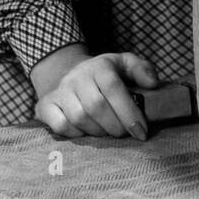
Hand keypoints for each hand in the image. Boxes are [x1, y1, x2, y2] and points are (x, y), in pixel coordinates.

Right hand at [33, 47, 158, 139]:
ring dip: (98, 131)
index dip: (129, 112)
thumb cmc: (106, 74)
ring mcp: (59, 91)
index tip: (141, 131)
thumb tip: (152, 83)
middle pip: (96, 106)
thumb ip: (142, 69)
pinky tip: (87, 132)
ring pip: (79, 118)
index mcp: (100, 66)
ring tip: (108, 132)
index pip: (114, 88)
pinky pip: (60, 126)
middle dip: (115, 125)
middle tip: (124, 133)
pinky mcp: (45, 106)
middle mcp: (77, 77)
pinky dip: (77, 134)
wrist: (72, 73)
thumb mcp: (125, 64)